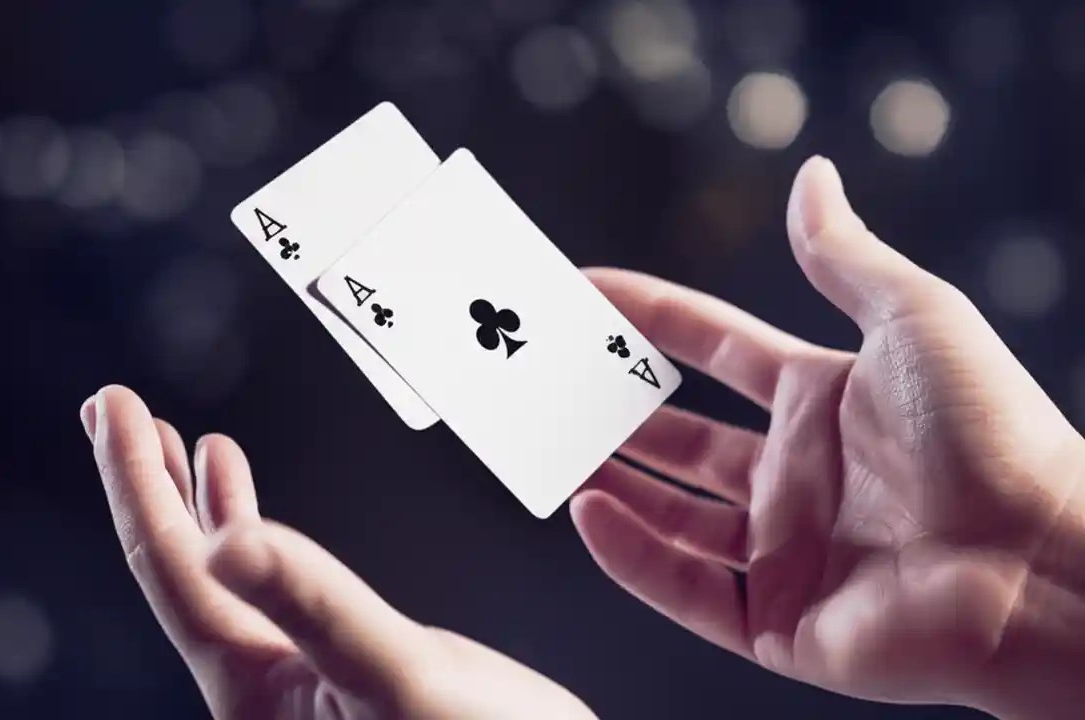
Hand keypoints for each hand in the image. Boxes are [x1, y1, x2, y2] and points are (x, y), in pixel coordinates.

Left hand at [80, 385, 593, 719]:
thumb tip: (225, 542)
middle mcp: (260, 687)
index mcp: (254, 696)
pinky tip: (242, 494)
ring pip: (225, 574)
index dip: (136, 481)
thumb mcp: (399, 680)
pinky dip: (257, 528)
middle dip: (144, 483)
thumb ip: (316, 605)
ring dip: (193, 501)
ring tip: (170, 437)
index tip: (113, 407)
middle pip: (181, 571)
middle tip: (109, 406)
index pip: (175, 572)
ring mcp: (299, 675)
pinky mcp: (339, 665)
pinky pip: (276, 583)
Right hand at [572, 157, 1084, 718]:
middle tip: (546, 380)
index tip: (583, 292)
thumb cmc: (991, 434)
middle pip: (676, 434)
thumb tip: (810, 174)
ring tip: (548, 449)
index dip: (647, 318)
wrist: (1040, 569)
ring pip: (668, 513)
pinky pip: (683, 587)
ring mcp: (783, 550)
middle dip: (610, 406)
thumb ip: (842, 254)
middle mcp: (795, 474)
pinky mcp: (776, 622)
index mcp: (822, 398)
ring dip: (607, 479)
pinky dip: (629, 554)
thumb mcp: (912, 318)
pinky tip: (588, 512)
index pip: (711, 347)